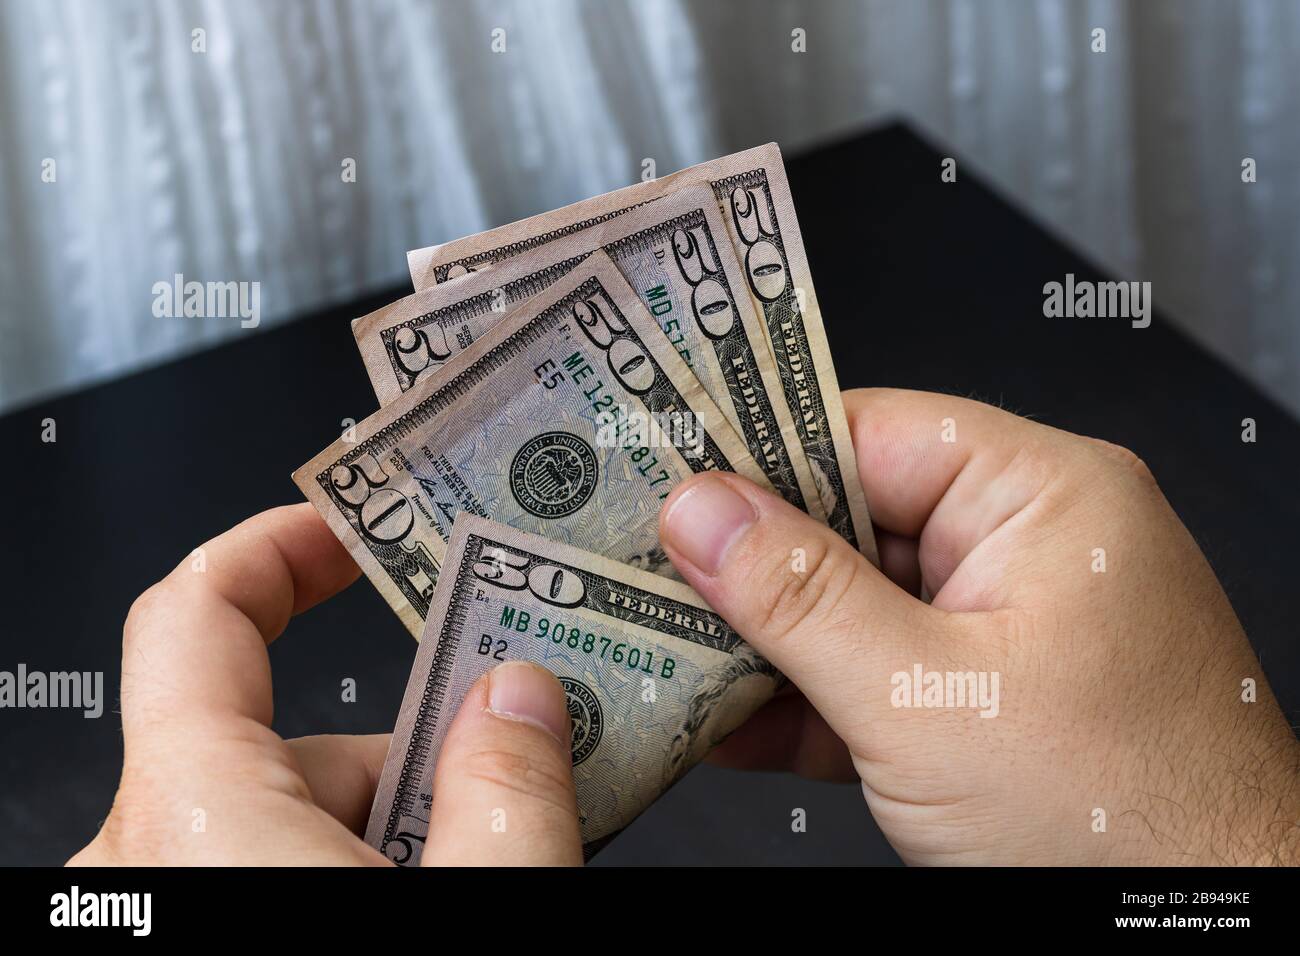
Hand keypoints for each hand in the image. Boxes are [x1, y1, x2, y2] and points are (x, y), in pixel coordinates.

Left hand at [69, 504, 580, 866]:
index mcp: (195, 822)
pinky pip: (262, 869)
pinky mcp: (186, 932)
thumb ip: (512, 786)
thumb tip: (519, 697)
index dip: (281, 547)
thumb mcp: (491, 900)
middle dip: (406, 749)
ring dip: (389, 827)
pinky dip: (349, 870)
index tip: (358, 528)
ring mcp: (160, 904)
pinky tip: (441, 884)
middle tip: (511, 766)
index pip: (196, 613)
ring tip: (494, 858)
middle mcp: (146, 862)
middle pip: (278, 739)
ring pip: (279, 819)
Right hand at [659, 388, 1299, 864]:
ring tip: (669, 657)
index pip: (870, 431)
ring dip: (769, 644)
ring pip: (855, 603)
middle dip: (750, 566)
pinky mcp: (986, 692)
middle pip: (852, 520)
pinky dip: (810, 700)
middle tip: (647, 577)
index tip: (666, 478)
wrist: (1215, 929)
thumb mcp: (926, 698)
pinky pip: (880, 669)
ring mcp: (1005, 623)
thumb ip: (801, 599)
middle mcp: (1027, 543)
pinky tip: (731, 725)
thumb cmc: (1125, 816)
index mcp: (1043, 495)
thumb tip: (701, 512)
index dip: (759, 453)